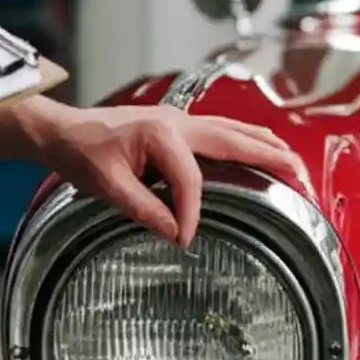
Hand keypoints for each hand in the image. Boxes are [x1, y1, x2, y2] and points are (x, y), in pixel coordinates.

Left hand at [35, 104, 307, 246]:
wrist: (62, 129)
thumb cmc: (80, 152)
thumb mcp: (105, 186)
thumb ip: (142, 209)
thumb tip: (175, 231)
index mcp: (160, 133)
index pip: (190, 179)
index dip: (192, 211)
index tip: (186, 239)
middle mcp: (177, 122)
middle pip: (235, 139)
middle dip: (269, 156)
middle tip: (297, 172)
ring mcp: (180, 120)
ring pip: (233, 130)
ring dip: (263, 144)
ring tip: (289, 159)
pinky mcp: (178, 126)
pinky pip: (221, 131)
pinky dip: (245, 140)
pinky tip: (256, 149)